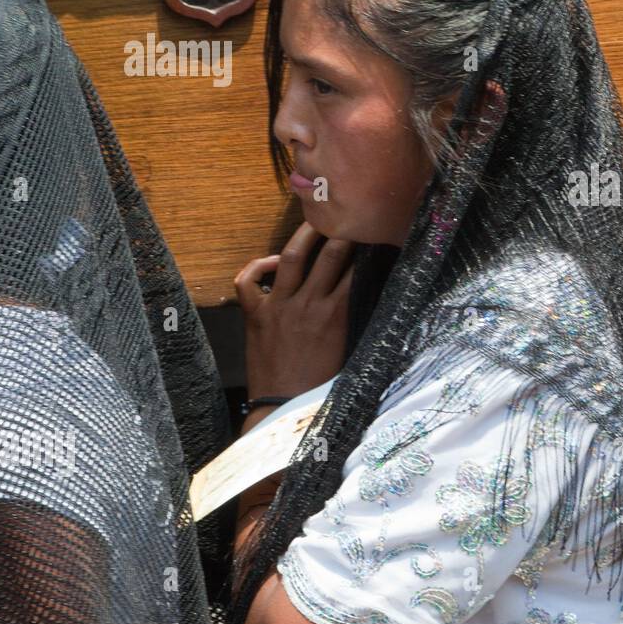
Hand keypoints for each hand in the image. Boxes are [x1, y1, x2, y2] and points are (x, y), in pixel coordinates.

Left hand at [234, 222, 353, 398]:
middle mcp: (309, 304)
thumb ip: (356, 319)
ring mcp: (279, 307)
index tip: (374, 234)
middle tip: (349, 216)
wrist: (283, 408)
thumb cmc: (321, 384)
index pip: (357, 268)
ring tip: (316, 221)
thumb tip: (369, 293)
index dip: (367, 247)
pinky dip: (258, 266)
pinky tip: (272, 262)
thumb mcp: (350, 350)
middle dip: (342, 230)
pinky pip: (248, 280)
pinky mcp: (255, 315)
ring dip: (305, 234)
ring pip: (292, 256)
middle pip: (330, 252)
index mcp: (337, 314)